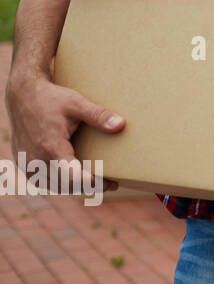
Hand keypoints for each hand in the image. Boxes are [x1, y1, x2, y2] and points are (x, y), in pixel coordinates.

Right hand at [4, 67, 120, 191]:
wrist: (22, 96)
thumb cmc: (51, 98)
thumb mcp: (77, 103)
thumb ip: (98, 116)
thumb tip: (121, 124)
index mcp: (51, 146)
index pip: (72, 177)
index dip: (92, 184)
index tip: (111, 183)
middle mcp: (36, 159)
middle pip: (66, 185)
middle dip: (89, 187)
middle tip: (111, 183)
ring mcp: (27, 163)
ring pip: (54, 186)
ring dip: (74, 187)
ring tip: (96, 180)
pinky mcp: (23, 163)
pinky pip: (43, 181)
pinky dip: (59, 182)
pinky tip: (74, 176)